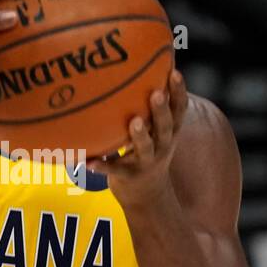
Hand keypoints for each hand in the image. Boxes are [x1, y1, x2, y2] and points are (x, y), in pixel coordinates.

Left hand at [86, 68, 188, 208]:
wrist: (147, 196)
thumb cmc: (147, 152)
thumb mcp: (154, 131)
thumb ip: (148, 108)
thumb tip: (134, 69)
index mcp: (169, 131)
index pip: (179, 109)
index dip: (179, 92)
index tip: (175, 72)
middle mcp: (162, 145)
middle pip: (165, 126)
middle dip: (162, 110)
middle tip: (156, 93)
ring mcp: (147, 162)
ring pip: (146, 148)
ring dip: (140, 135)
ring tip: (134, 122)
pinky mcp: (129, 176)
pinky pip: (115, 170)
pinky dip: (102, 166)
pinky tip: (88, 162)